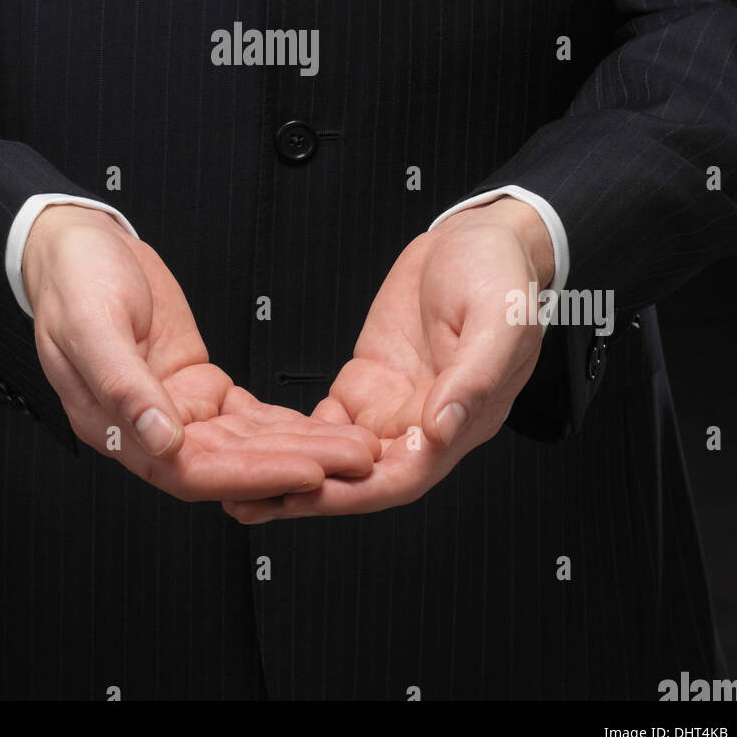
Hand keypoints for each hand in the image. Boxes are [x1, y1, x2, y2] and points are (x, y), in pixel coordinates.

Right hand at [24, 205, 380, 501]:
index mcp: (112, 425)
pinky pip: (242, 415)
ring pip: (244, 441)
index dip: (252, 476)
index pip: (192, 470)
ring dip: (298, 446)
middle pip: (230, 462)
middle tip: (353, 460)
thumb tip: (161, 442)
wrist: (76, 241)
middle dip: (295, 463)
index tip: (307, 473)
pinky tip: (317, 426)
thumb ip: (124, 386)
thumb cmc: (73, 278)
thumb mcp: (92, 323)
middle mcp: (147, 426)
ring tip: (351, 446)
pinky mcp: (193, 382)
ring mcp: (174, 405)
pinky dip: (280, 422)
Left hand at [222, 198, 550, 522]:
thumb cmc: (501, 273)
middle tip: (248, 501)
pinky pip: (326, 418)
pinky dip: (290, 431)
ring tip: (235, 480)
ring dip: (290, 470)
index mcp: (464, 419)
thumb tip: (442, 428)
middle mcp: (424, 422)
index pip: (405, 474)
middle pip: (361, 476)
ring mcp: (393, 403)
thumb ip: (473, 377)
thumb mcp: (498, 319)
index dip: (357, 489)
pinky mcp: (369, 379)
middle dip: (306, 492)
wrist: (480, 235)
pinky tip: (252, 438)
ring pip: (336, 453)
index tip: (310, 492)